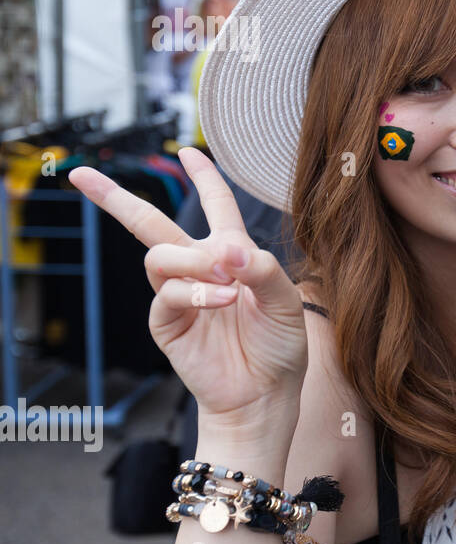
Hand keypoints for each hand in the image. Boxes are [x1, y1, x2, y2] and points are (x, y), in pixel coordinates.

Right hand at [68, 148, 307, 435]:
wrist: (264, 392)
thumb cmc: (279, 345)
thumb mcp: (286, 301)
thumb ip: (264, 268)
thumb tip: (227, 248)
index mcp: (233, 254)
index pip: (216, 205)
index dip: (203, 177)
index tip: (187, 151)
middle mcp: (200, 267)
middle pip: (150, 223)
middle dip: (115, 198)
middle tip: (81, 174)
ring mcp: (178, 293)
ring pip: (159, 254)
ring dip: (193, 260)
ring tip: (226, 283)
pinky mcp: (165, 321)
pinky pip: (168, 292)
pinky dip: (196, 292)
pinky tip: (222, 301)